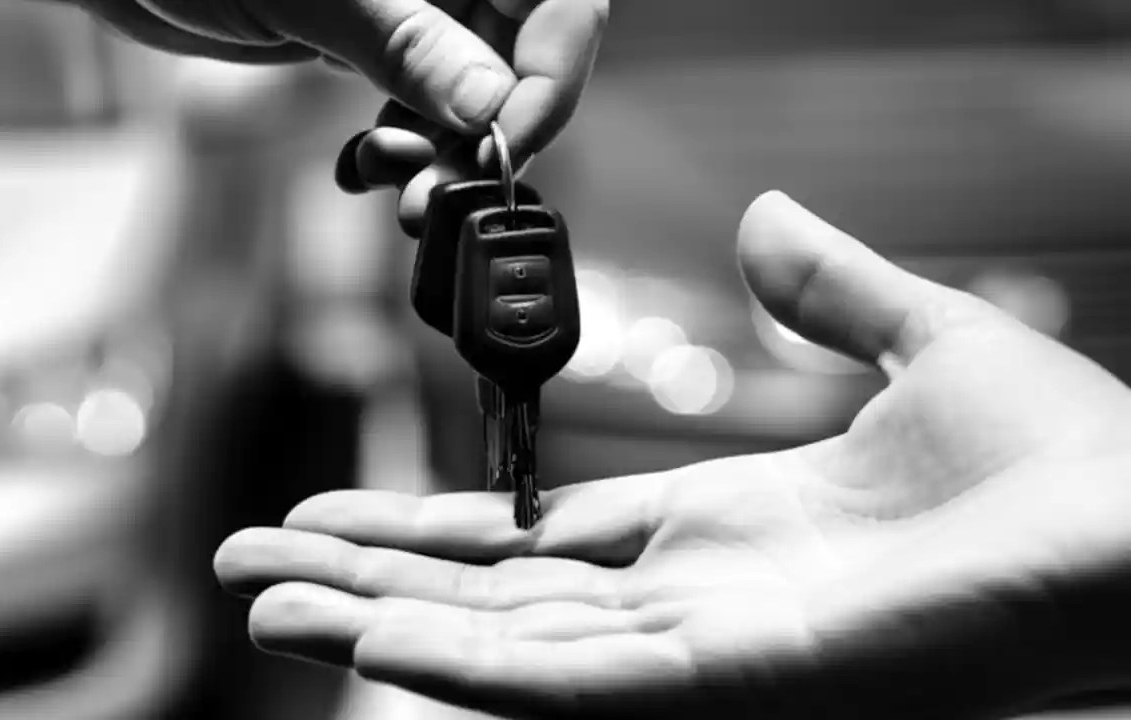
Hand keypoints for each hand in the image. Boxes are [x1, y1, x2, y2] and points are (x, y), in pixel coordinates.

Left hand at [84, 1, 604, 215]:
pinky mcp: (379, 45)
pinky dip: (400, 150)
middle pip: (521, 61)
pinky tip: (359, 168)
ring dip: (439, 157)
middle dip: (483, 140)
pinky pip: (421, 108)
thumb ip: (410, 47)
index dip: (551, 78)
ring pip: (472, 98)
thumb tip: (494, 109)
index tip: (504, 146)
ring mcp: (417, 8)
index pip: (562, 4)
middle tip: (435, 196)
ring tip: (386, 183)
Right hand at [214, 191, 1130, 719]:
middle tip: (252, 565)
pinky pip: (567, 690)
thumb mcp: (914, 340)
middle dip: (365, 582)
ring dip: (377, 628)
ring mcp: (704, 661)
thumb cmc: (1062, 456)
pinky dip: (460, 671)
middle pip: (491, 601)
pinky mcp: (732, 694)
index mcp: (722, 532)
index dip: (431, 527)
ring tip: (264, 604)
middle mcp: (691, 606)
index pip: (537, 538)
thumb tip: (762, 219)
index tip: (339, 509)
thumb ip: (824, 288)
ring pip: (503, 652)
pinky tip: (366, 645)